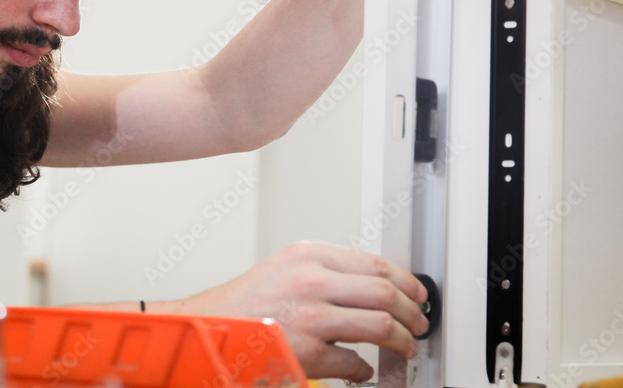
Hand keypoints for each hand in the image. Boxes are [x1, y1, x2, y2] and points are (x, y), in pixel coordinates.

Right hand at [185, 241, 428, 380]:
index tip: (417, 293)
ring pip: (382, 326)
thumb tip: (371, 288)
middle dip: (412, 312)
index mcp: (308, 255)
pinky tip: (362, 371)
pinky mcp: (308, 353)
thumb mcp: (283, 269)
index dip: (406, 281)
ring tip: (405, 347)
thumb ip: (324, 272)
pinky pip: (356, 364)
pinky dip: (365, 371)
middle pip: (385, 293)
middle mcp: (311, 280)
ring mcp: (311, 317)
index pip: (375, 263)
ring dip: (403, 341)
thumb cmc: (241, 305)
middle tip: (419, 323)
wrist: (206, 329)